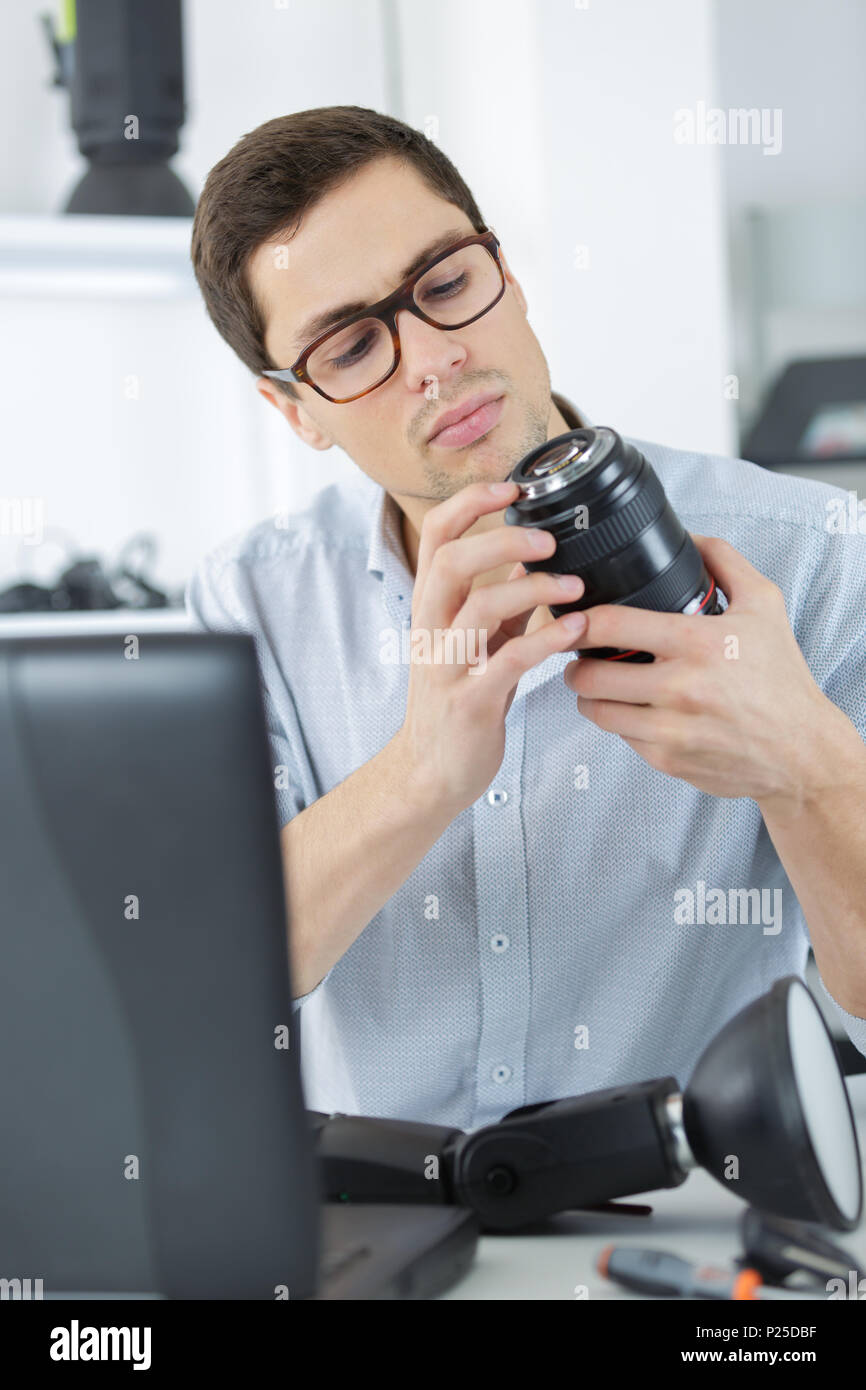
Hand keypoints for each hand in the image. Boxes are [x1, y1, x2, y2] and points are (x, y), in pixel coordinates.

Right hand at [395, 481, 588, 812]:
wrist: (432, 769)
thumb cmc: (458, 701)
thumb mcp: (474, 641)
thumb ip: (496, 600)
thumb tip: (530, 556)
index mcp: (431, 606)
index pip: (436, 536)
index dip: (471, 503)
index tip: (512, 487)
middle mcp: (431, 629)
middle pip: (451, 562)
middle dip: (504, 540)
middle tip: (550, 540)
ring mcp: (447, 666)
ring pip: (480, 608)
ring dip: (533, 589)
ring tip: (575, 587)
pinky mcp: (470, 702)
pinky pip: (508, 661)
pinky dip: (546, 640)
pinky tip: (574, 631)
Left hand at [562, 533, 838, 812]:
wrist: (801, 751)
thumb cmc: (780, 676)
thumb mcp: (764, 604)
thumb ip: (723, 561)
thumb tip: (686, 536)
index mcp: (698, 642)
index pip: (610, 625)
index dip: (581, 619)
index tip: (577, 618)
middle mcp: (680, 688)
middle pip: (588, 673)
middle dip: (575, 661)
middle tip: (580, 654)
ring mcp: (670, 729)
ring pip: (596, 709)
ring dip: (588, 694)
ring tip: (597, 682)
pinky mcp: (667, 759)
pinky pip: (620, 736)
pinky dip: (620, 721)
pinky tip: (633, 708)